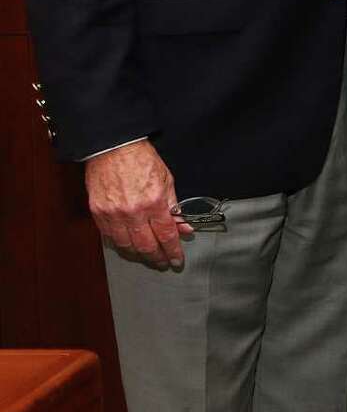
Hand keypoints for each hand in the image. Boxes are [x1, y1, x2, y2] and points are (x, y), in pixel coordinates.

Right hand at [85, 140, 187, 268]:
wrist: (113, 148)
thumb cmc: (141, 160)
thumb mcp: (166, 180)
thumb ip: (174, 206)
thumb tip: (183, 226)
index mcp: (153, 202)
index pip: (166, 235)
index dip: (173, 251)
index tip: (177, 260)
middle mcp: (132, 212)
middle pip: (146, 246)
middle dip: (157, 258)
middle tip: (164, 263)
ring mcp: (113, 215)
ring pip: (126, 246)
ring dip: (139, 256)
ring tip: (148, 258)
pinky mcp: (98, 214)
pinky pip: (110, 238)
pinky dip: (121, 245)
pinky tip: (129, 247)